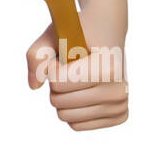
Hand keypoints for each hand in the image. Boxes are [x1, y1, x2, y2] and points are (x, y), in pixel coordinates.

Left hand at [25, 5, 128, 130]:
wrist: (107, 29)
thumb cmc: (80, 32)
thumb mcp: (52, 35)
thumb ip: (37, 55)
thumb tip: (34, 86)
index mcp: (107, 69)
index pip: (57, 82)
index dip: (52, 67)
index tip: (64, 55)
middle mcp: (118, 90)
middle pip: (59, 102)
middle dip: (56, 84)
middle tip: (71, 67)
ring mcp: (120, 105)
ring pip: (66, 117)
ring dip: (63, 97)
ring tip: (77, 78)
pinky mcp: (119, 115)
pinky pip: (77, 125)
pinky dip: (73, 109)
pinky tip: (85, 91)